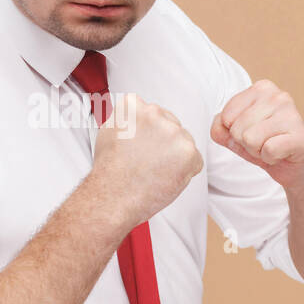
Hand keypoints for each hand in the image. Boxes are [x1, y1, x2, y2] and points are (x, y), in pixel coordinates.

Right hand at [90, 92, 202, 230]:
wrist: (113, 197)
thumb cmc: (109, 172)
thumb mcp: (108, 132)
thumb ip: (127, 119)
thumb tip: (138, 115)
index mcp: (133, 105)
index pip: (151, 113)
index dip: (147, 133)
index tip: (139, 145)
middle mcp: (154, 113)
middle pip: (170, 124)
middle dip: (163, 142)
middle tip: (146, 161)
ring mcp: (173, 132)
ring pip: (183, 141)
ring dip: (174, 156)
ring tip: (153, 171)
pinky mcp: (188, 151)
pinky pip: (195, 160)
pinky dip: (185, 172)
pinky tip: (164, 177)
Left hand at [210, 79, 303, 191]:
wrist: (293, 164)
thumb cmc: (264, 143)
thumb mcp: (235, 134)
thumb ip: (219, 127)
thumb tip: (219, 125)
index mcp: (261, 88)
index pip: (226, 116)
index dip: (234, 132)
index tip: (251, 132)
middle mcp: (278, 96)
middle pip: (237, 129)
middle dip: (246, 143)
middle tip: (263, 142)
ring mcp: (292, 114)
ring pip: (250, 139)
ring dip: (257, 151)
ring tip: (270, 147)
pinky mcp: (301, 136)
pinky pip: (268, 150)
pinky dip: (270, 158)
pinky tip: (280, 153)